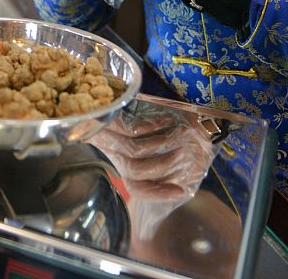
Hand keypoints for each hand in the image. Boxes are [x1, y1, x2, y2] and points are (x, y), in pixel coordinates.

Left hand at [91, 106, 218, 203]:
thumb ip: (158, 164)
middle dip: (164, 165)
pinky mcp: (107, 119)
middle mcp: (110, 153)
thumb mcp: (152, 144)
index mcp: (120, 163)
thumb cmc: (146, 123)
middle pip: (135, 171)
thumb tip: (179, 183)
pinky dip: (153, 125)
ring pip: (135, 151)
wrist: (103, 95)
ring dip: (162, 143)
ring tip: (181, 134)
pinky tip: (167, 120)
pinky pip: (131, 129)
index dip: (157, 193)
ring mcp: (106, 137)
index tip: (180, 191)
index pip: (136, 187)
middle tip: (184, 153)